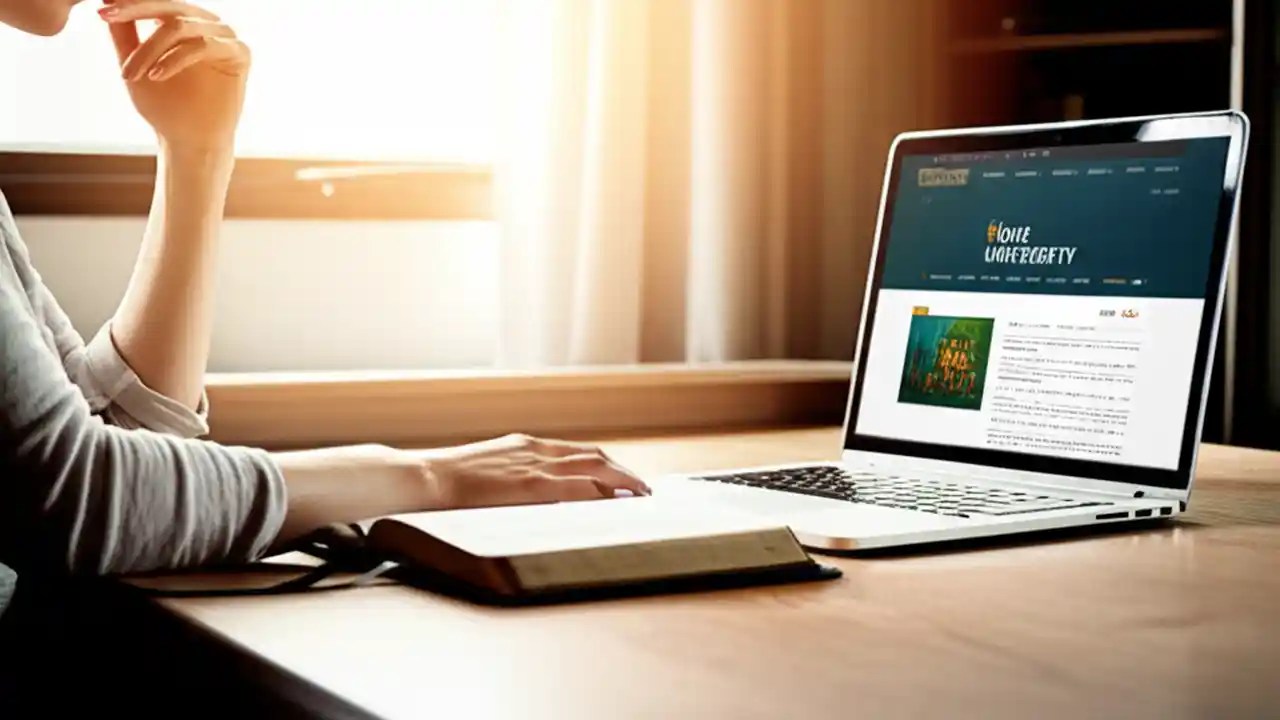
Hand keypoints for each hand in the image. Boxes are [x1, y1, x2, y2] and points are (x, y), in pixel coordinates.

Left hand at [99, 0, 249, 152]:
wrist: (189, 142)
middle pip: (169, 6)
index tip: (99, 10)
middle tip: (106, 16)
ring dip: (150, 47)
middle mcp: (207, 24)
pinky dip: (175, 59)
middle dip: (134, 10)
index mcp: (185, 21)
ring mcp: (226, 36)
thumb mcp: (135, 62)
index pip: (157, 2)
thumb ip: (124, 30)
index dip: (129, 3)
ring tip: (131, 74)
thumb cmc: (163, 105)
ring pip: (181, 25)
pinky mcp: (240, 53)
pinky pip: (204, 45)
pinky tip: (156, 76)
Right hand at [417, 434, 651, 509]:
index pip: (576, 452)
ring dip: (621, 481)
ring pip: (593, 467)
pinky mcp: (530, 485)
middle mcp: (535, 450)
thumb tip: (523, 494)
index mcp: (524, 446)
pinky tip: (613, 504)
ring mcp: (534, 465)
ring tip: (640, 496)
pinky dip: (599, 494)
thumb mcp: (485, 472)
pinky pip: (576, 488)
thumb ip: (509, 477)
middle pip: (593, 456)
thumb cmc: (445, 481)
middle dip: (621, 472)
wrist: (423, 477)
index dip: (604, 464)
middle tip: (642, 489)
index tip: (621, 478)